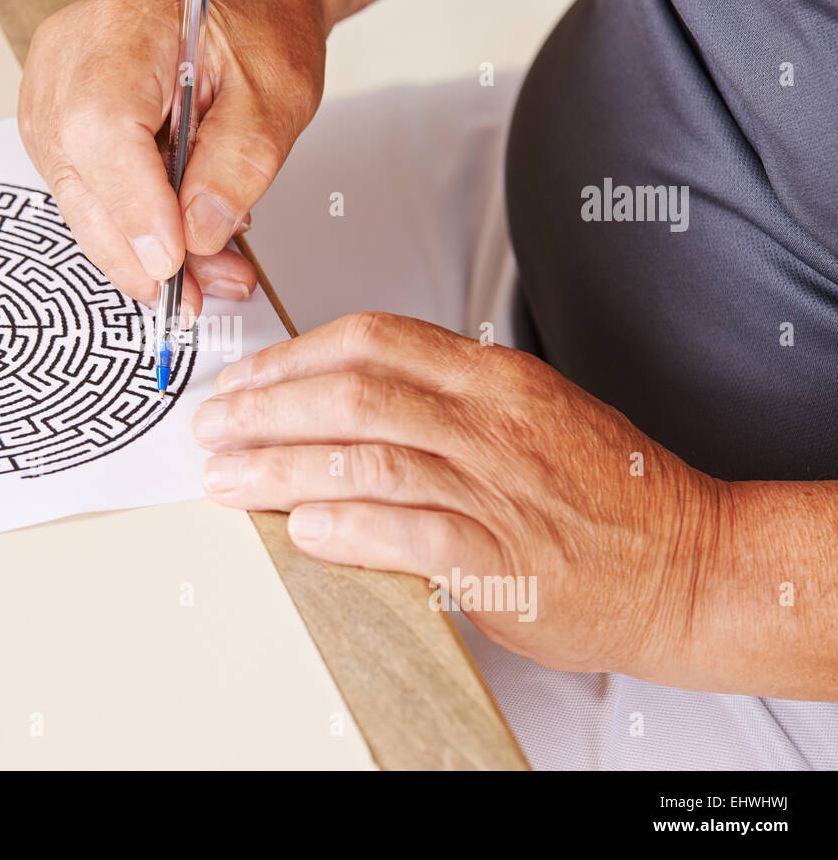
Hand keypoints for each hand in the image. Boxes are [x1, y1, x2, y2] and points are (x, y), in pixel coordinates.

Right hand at [18, 0, 327, 311]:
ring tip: (206, 274)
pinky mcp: (56, 129)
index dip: (133, 206)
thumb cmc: (254, 26)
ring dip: (139, 251)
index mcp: (121, 30)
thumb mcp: (277, 93)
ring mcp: (51, 96)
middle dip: (139, 250)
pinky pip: (84, 196)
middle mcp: (68, 60)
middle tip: (195, 295)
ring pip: (79, 200)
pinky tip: (178, 245)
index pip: (102, 129)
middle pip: (81, 176)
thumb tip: (198, 234)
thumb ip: (238, 164)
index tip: (172, 262)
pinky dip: (131, 230)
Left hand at [192, 312, 731, 687]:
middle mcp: (490, 420)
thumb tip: (339, 403)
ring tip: (229, 481)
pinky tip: (304, 530)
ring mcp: (496, 486)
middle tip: (214, 430)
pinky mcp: (503, 557)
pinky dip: (350, 528)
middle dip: (266, 410)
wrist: (688, 562)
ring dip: (282, 468)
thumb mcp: (527, 412)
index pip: (372, 340)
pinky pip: (411, 532)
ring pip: (367, 457)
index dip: (291, 357)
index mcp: (492, 377)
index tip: (243, 380)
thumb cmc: (606, 492)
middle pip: (353, 392)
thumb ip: (441, 400)